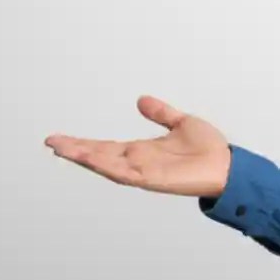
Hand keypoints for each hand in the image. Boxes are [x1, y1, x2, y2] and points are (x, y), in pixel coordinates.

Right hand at [44, 95, 231, 197]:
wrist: (228, 164)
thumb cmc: (208, 149)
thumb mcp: (180, 122)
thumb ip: (160, 113)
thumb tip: (142, 100)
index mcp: (142, 150)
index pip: (105, 146)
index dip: (83, 143)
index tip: (60, 138)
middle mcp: (138, 161)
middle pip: (100, 155)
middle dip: (75, 150)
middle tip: (51, 142)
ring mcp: (144, 171)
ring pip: (107, 165)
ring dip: (85, 157)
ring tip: (62, 148)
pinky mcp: (154, 178)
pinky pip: (126, 173)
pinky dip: (109, 166)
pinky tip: (93, 159)